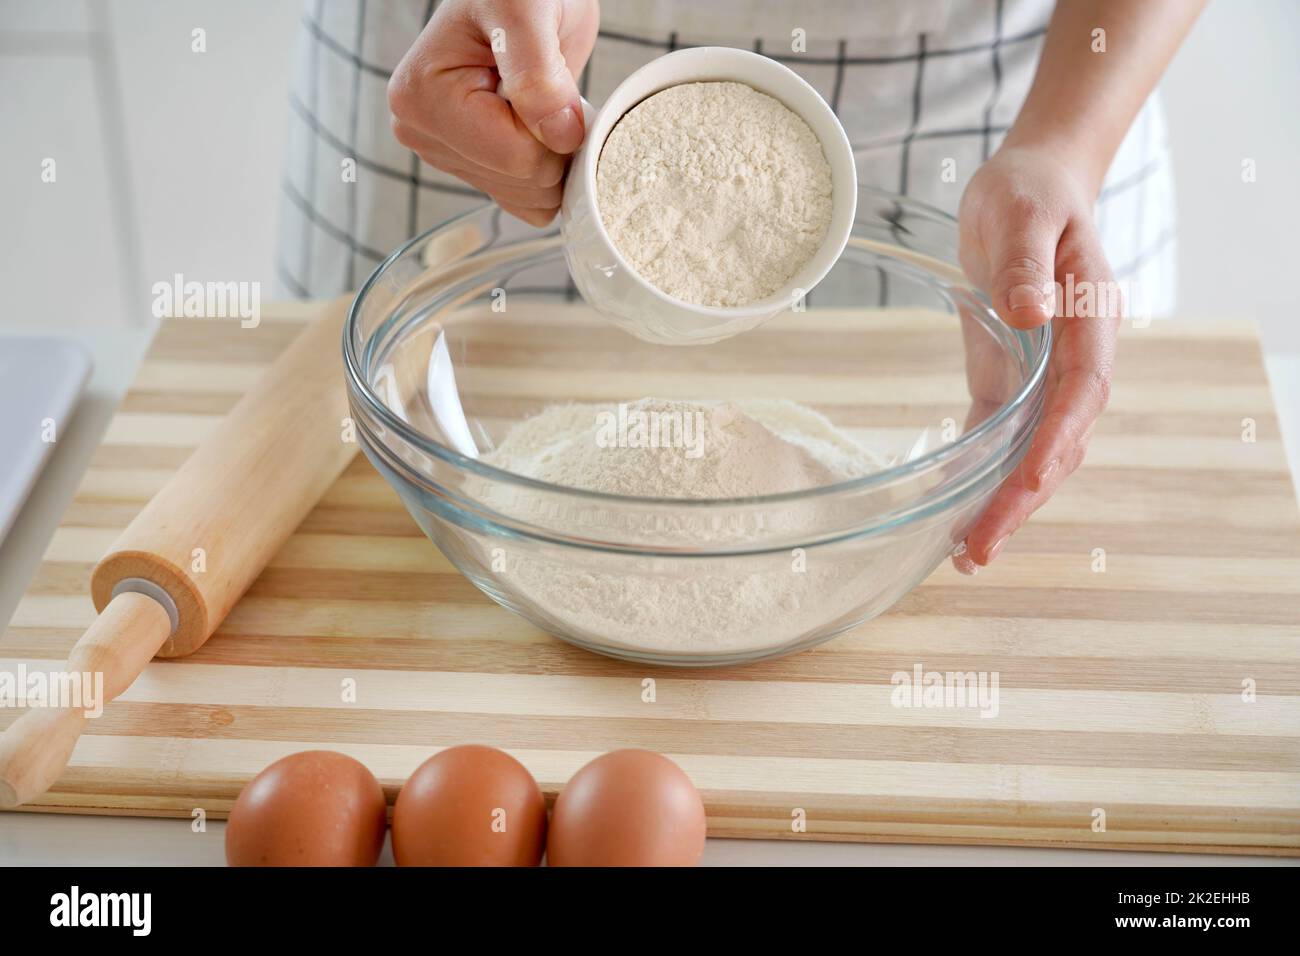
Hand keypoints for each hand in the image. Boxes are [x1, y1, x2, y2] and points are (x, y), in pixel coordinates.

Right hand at [388, 0, 598, 225]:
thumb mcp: (526, 11)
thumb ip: (538, 74)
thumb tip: (557, 136)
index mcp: (421, 96)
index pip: (513, 157)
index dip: (553, 131)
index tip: (554, 86)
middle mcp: (422, 131)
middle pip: (519, 183)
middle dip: (552, 144)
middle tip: (549, 91)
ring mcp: (446, 152)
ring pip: (525, 199)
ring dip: (553, 156)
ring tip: (543, 103)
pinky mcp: (472, 165)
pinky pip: (524, 201)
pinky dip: (548, 171)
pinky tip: (541, 128)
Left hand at [953, 144, 1119, 571]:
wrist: (1032, 188)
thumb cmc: (1032, 195)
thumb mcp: (1023, 214)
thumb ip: (1025, 263)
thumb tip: (1030, 310)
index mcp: (1092, 323)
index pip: (1081, 394)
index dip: (1057, 440)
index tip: (1030, 478)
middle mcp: (1076, 361)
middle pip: (1058, 442)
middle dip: (1023, 498)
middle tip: (979, 549)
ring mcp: (1045, 376)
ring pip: (1033, 452)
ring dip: (1004, 501)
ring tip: (968, 552)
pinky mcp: (1012, 378)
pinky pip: (1002, 437)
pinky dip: (982, 475)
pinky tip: (956, 512)